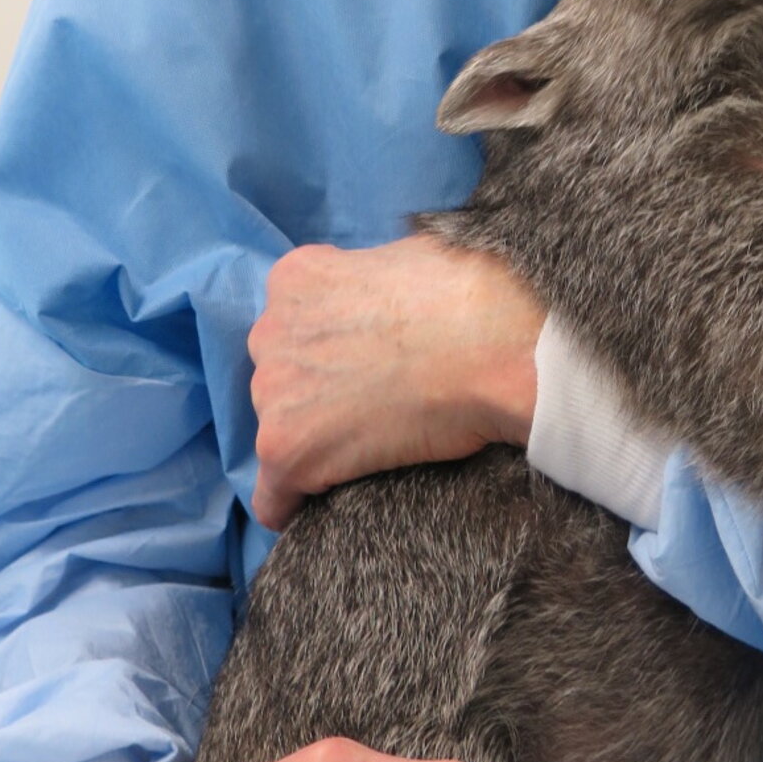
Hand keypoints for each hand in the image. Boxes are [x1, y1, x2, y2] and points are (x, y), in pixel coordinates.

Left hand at [249, 237, 544, 528]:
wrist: (492, 347)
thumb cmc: (469, 294)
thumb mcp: (405, 255)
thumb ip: (369, 279)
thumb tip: (384, 294)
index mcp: (296, 280)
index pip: (295, 322)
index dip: (334, 345)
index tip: (367, 361)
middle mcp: (270, 331)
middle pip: (282, 373)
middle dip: (319, 388)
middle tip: (376, 398)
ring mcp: (273, 391)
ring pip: (281, 428)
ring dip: (317, 438)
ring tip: (372, 445)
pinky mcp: (286, 449)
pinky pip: (273, 496)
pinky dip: (295, 503)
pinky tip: (324, 507)